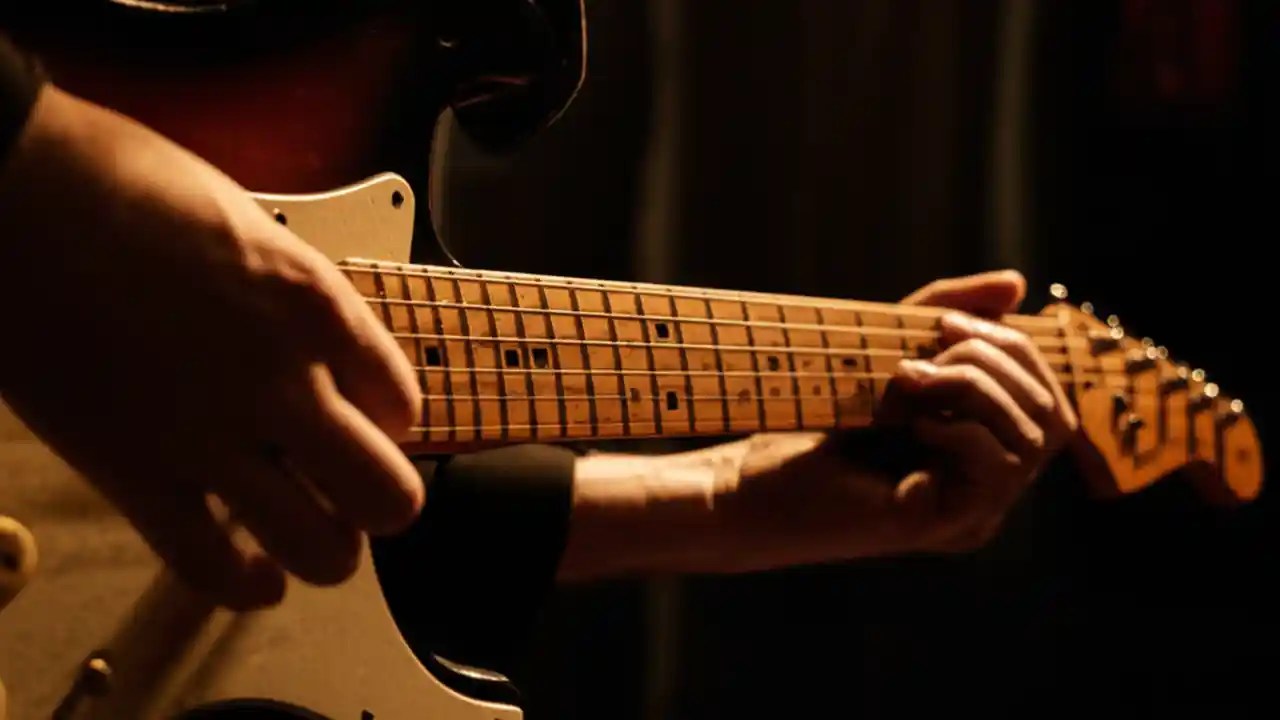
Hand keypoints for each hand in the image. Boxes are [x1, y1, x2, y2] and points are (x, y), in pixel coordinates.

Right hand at [0, 85, 422, 608]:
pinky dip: (246, 585)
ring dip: (329, 549)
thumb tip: (321, 346)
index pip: (404, 406)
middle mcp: (280, 380)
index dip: (387, 420)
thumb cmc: (124, 186)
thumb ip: (299, 299)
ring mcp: (210, 435)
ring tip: (315, 532)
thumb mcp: (253, 225)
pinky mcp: (134, 473)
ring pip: (320, 549)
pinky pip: (212, 568)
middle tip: (357, 489)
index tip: (362, 417)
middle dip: (383, 502)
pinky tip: (258, 575)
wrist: (16, 192)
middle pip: (387, 496)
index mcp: (316, 307)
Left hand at [709, 270, 1076, 570]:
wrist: (749, 480)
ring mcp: (972, 511)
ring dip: (973, 389)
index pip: (1048, 395)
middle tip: (926, 351)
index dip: (1010, 347)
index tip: (942, 324)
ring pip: (1033, 440)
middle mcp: (989, 487)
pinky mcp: (943, 524)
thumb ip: (948, 313)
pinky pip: (998, 470)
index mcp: (984, 450)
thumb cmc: (815, 421)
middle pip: (1052, 415)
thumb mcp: (889, 350)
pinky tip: (911, 423)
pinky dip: (959, 430)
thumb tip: (1018, 283)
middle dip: (994, 363)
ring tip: (906, 380)